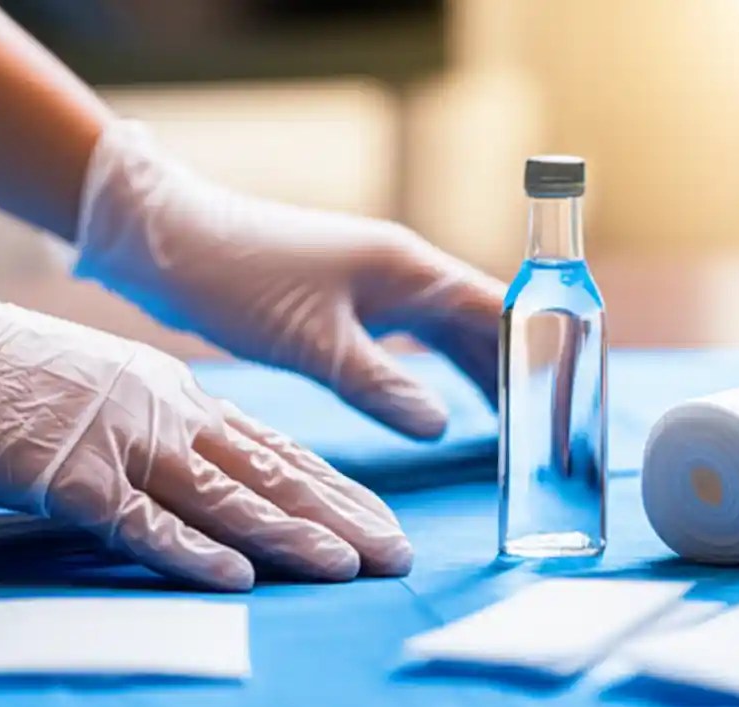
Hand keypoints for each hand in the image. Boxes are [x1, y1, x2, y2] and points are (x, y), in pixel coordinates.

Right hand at [0, 205, 412, 590]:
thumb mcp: (90, 384)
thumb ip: (142, 422)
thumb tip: (182, 466)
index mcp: (167, 387)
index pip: (267, 443)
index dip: (327, 484)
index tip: (374, 514)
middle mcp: (159, 409)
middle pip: (266, 469)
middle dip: (337, 513)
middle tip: (397, 550)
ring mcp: (115, 438)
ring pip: (223, 494)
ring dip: (291, 534)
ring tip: (351, 564)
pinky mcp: (62, 471)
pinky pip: (138, 520)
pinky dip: (190, 551)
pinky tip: (239, 577)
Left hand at [74, 122, 506, 439]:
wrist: (172, 245)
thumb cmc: (240, 283)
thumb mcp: (313, 343)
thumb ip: (380, 384)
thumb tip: (443, 427)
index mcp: (408, 268)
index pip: (499, 310)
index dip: (538, 353)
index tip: (565, 402)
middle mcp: (402, 269)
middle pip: (481, 322)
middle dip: (514, 371)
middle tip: (542, 429)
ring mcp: (374, 282)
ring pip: (445, 330)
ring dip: (476, 372)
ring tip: (507, 425)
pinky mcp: (345, 299)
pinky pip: (410, 338)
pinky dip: (434, 371)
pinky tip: (441, 400)